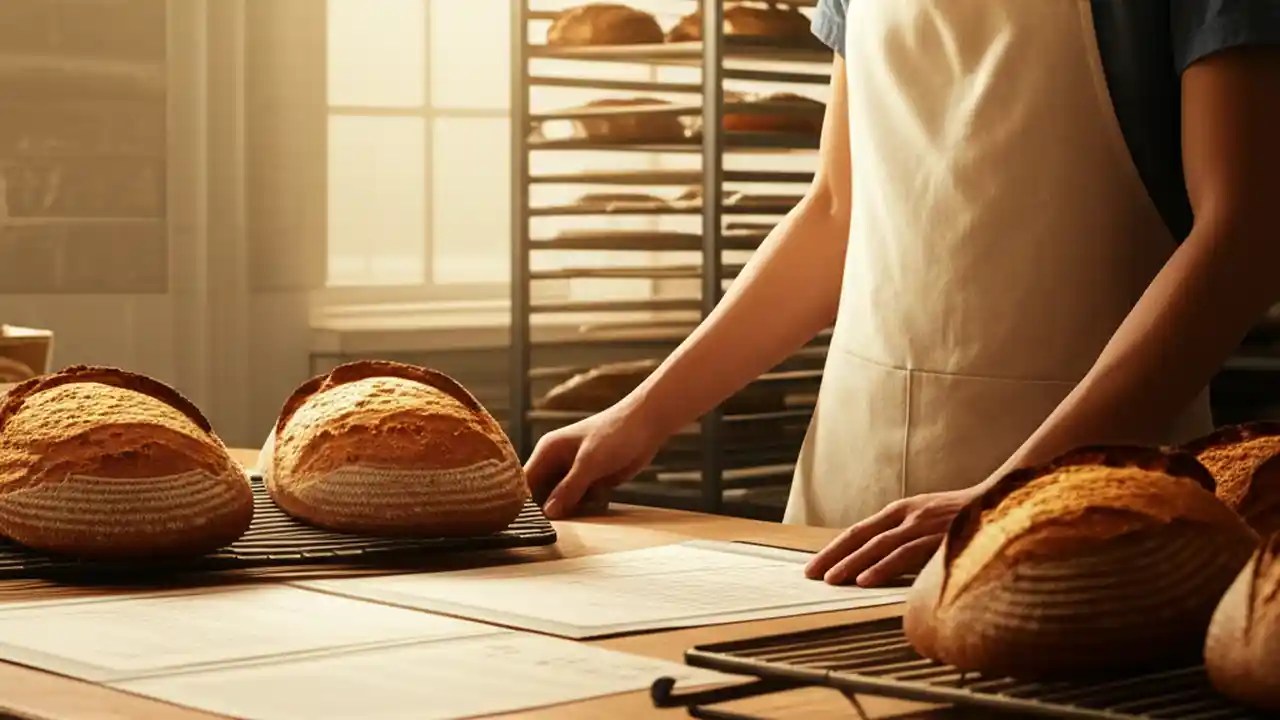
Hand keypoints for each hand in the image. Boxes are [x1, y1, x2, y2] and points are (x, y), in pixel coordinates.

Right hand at [524, 400, 664, 519]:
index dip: (526, 503)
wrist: (647, 425)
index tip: (536, 522)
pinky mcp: (591, 480)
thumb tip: (548, 513)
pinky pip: (582, 500)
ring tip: (594, 492)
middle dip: (555, 507)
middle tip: (571, 511)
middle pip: (543, 495)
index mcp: (548, 451)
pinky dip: (590, 503)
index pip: (526, 482)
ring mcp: (574, 472)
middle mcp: (557, 462)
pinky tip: (604, 491)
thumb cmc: (615, 434)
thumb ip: (569, 488)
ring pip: (563, 501)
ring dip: (576, 506)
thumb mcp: (590, 462)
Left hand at [804, 487, 980, 586]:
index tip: (813, 566)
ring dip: (852, 564)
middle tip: (810, 576)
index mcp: (901, 510)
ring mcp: (922, 525)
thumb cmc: (966, 517)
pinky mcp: (938, 537)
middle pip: (860, 537)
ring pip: (878, 547)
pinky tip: (865, 580)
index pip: (858, 531)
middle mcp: (907, 515)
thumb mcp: (928, 521)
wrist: (1005, 502)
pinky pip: (905, 555)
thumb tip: (878, 559)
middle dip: (833, 557)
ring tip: (832, 581)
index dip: (834, 548)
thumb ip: (905, 536)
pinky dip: (883, 567)